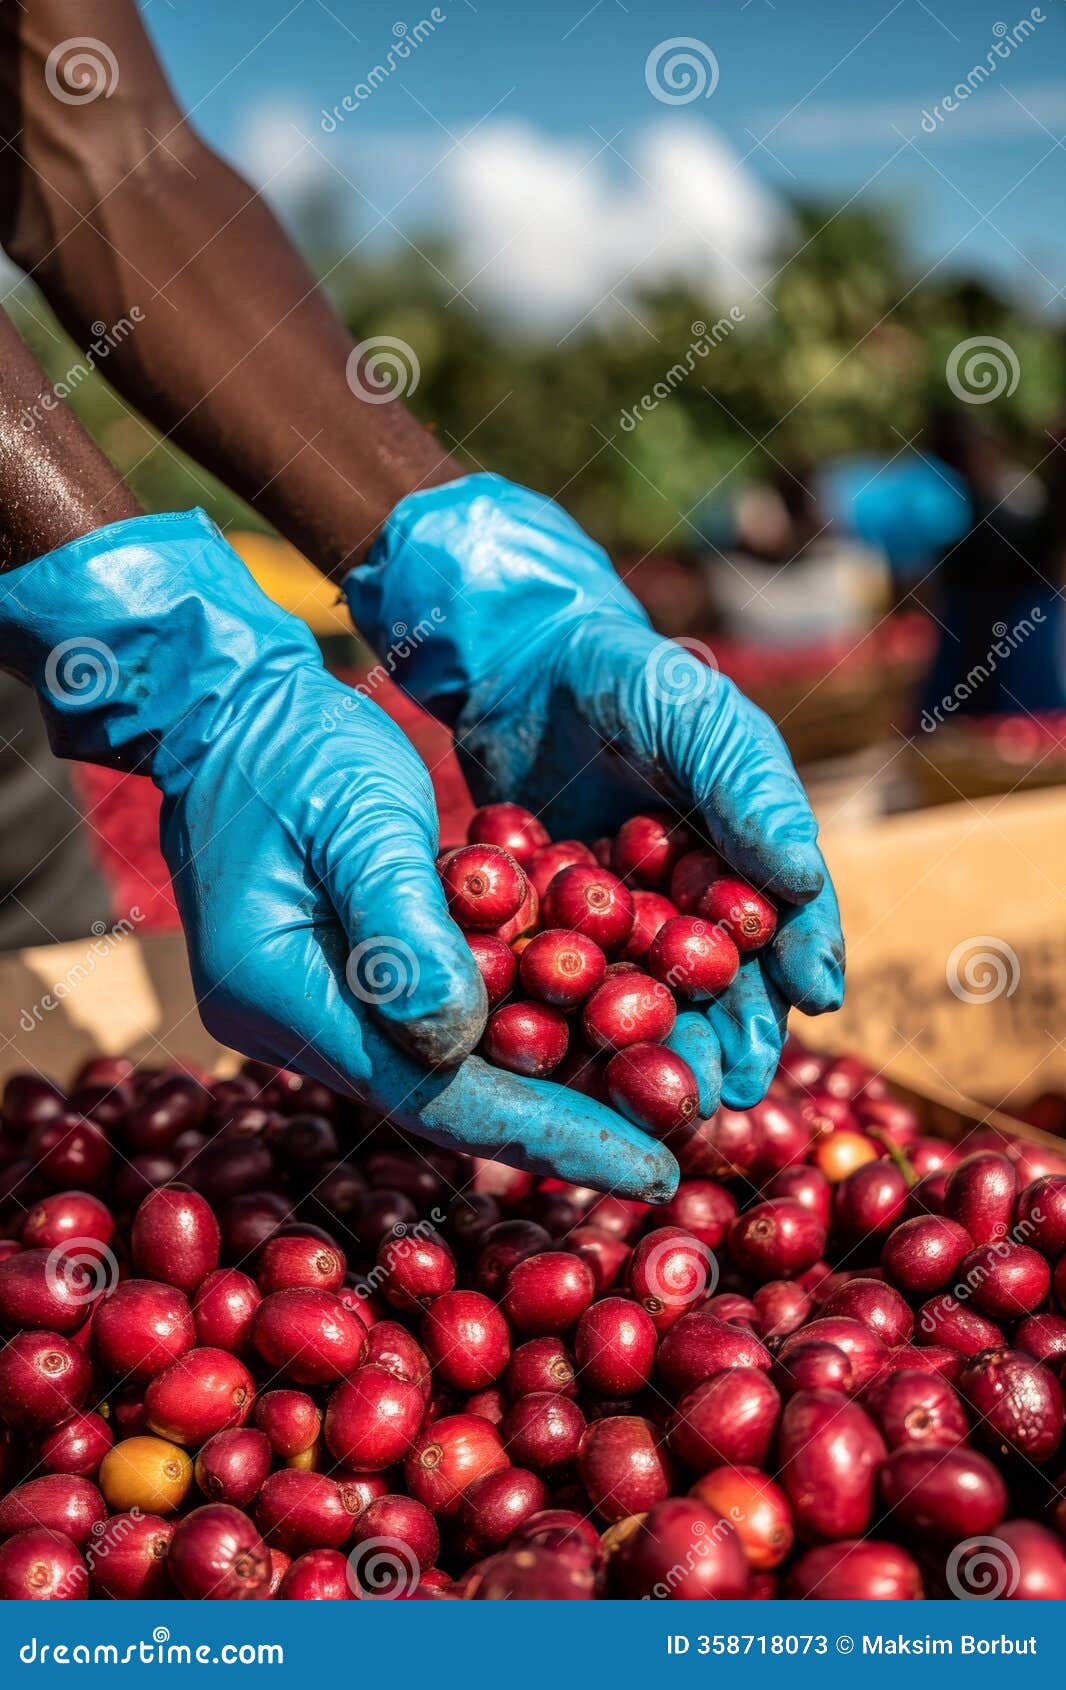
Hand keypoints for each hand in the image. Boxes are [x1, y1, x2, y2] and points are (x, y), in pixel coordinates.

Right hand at [0, 510, 676, 1199]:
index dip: (544, 1134)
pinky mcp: (345, 980)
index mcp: (282, 993)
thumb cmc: (292, 747)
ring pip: (448, 1069)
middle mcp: (295, 1023)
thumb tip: (461, 1039)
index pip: (432, 1093)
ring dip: (548, 1087)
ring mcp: (316, 1006)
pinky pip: (440, 1025)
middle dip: (561, 1127)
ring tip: (651, 1104)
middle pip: (444, 1099)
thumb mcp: (359, 819)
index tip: (650, 1169)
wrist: (226, 711)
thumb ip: (405, 928)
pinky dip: (518, 1032)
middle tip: (672, 1156)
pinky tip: (594, 1036)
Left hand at [345, 475, 844, 1117]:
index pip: (783, 918)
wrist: (514, 662)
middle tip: (730, 1088)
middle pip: (718, 980)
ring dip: (656, 1049)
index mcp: (741, 851)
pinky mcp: (545, 932)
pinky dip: (568, 1025)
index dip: (799, 961)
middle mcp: (687, 898)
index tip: (811, 1006)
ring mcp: (617, 922)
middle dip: (728, 1035)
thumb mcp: (695, 716)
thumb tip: (805, 884)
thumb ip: (748, 790)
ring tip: (663, 1096)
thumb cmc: (622, 674)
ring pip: (644, 998)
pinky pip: (562, 988)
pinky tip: (570, 1069)